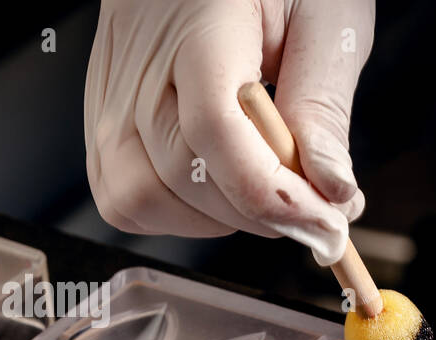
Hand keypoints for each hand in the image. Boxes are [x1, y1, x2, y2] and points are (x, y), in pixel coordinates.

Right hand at [85, 0, 373, 264]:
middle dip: (258, 211)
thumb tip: (331, 191)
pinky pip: (121, 190)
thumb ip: (323, 107)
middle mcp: (138, 55)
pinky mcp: (104, 107)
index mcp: (198, 20)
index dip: (274, 195)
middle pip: (178, 173)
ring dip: (214, 218)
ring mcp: (111, 85)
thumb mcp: (326, 19)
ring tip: (265, 188)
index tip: (327, 223)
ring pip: (137, 196)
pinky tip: (222, 184)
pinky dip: (176, 210)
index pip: (215, 128)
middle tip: (314, 204)